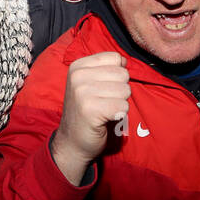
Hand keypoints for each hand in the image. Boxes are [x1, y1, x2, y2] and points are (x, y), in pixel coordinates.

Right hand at [51, 51, 128, 185]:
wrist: (72, 142)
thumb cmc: (87, 112)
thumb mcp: (90, 83)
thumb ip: (106, 69)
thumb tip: (126, 61)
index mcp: (78, 66)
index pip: (116, 58)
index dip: (117, 75)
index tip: (104, 88)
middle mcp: (78, 76)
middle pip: (123, 74)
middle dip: (120, 90)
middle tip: (104, 102)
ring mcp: (82, 92)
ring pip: (125, 90)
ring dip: (119, 104)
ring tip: (104, 111)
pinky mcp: (91, 110)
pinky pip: (123, 107)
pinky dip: (119, 116)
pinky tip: (105, 119)